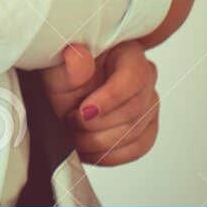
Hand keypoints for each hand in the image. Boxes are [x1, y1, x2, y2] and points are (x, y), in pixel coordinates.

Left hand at [39, 40, 159, 166]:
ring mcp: (149, 102)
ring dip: (100, 142)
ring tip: (76, 136)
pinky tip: (90, 150)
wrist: (63, 93)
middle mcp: (145, 74)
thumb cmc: (63, 77)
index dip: (111, 98)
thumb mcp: (57, 69)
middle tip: (71, 122)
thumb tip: (78, 58)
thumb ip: (69, 67)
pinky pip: (139, 147)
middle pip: (135, 109)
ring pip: (136, 132)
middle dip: (98, 124)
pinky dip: (111, 155)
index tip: (85, 112)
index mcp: (126, 51)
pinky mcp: (147, 126)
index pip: (134, 76)